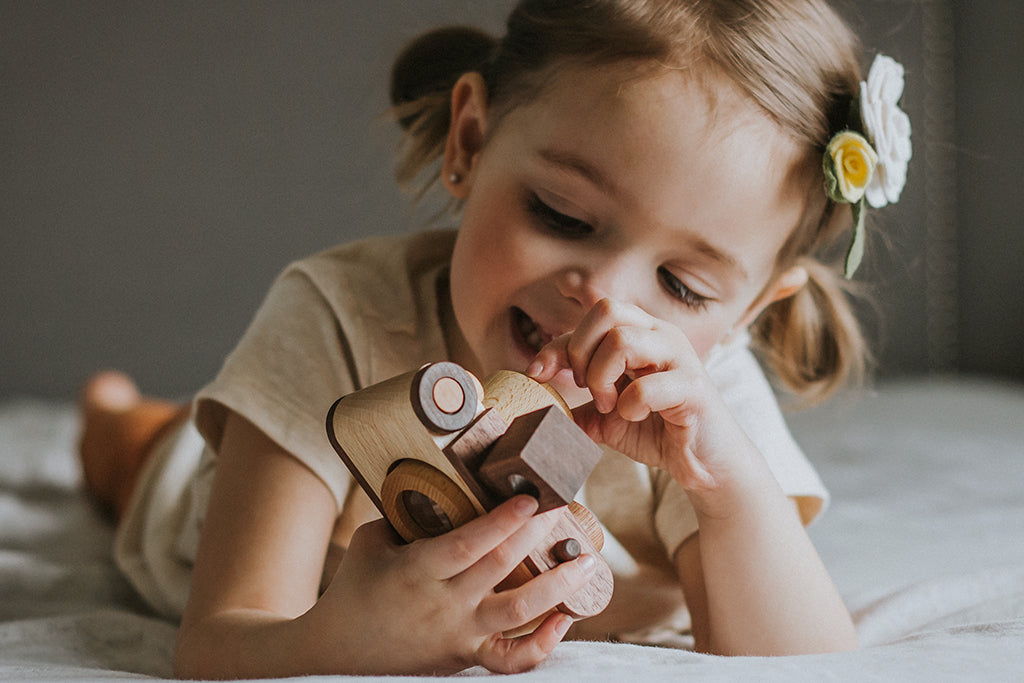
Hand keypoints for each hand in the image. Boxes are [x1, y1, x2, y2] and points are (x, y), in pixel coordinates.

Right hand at [311, 495, 596, 674]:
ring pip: (518, 612)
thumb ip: (406, 514)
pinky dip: (542, 645)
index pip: (467, 543)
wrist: (334, 653)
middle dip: (536, 533)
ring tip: (587, 562)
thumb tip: (444, 480)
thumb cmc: (355, 588)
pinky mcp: (466, 657)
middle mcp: (443, 603)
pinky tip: (565, 622)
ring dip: (558, 586)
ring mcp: (458, 634)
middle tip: (562, 504)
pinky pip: (510, 660)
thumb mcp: (372, 540)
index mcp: (416, 569)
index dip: (502, 520)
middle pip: (500, 566)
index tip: (530, 496)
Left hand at [528, 298, 744, 494]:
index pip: (590, 318)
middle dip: (581, 351)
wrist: (705, 463)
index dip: (556, 345)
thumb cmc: (659, 431)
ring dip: (602, 377)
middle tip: (586, 388)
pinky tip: (635, 416)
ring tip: (609, 405)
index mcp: (641, 334)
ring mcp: (680, 357)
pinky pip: (649, 385)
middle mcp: (661, 336)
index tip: (537, 374)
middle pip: (607, 310)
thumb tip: (539, 407)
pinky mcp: (694, 388)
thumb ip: (578, 407)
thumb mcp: (607, 419)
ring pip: (623, 340)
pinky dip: (630, 405)